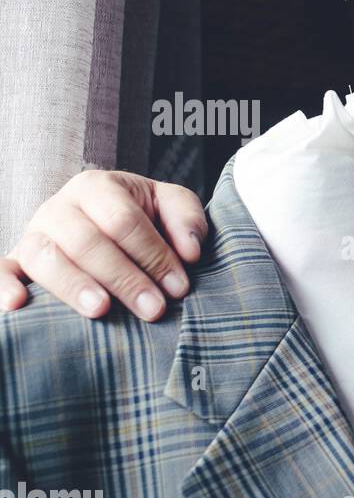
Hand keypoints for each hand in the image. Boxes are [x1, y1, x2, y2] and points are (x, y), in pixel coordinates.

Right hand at [0, 170, 208, 320]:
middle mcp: (59, 208)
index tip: (179, 287)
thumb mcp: (169, 205)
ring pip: (46, 258)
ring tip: (102, 310)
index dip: (154, 254)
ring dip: (75, 286)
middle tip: (154, 308)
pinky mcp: (17, 261)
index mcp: (97, 187)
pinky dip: (3, 285)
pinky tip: (17, 305)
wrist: (103, 224)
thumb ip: (186, 218)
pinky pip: (1, 270)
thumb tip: (190, 251)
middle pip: (87, 241)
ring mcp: (34, 235)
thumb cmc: (142, 217)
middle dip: (124, 277)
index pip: (123, 220)